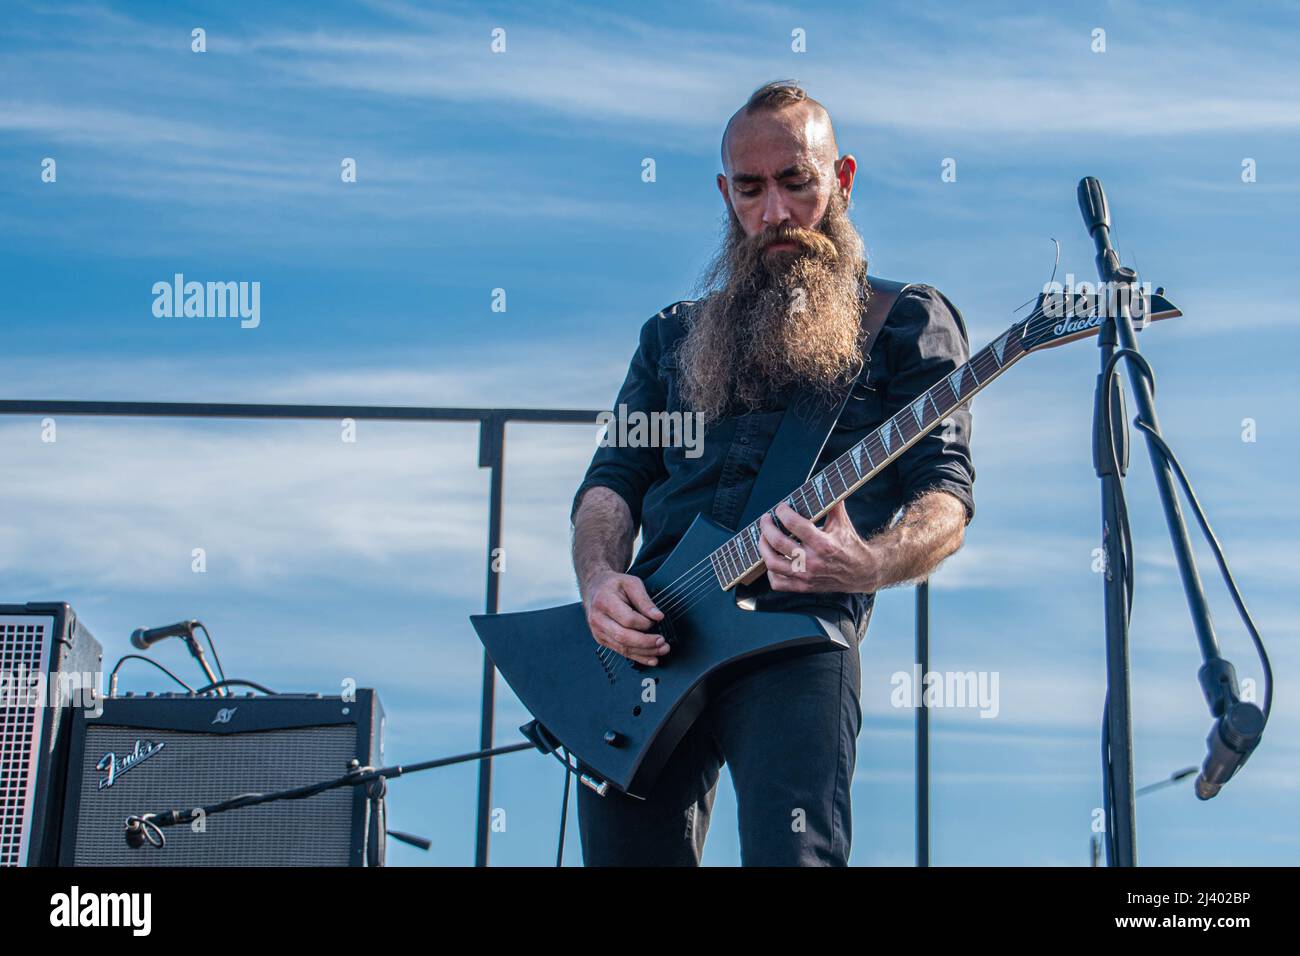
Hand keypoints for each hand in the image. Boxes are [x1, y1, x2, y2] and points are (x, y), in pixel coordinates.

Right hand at [580, 570, 668, 665]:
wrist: (596, 588)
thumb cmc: (614, 585)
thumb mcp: (631, 583)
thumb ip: (645, 600)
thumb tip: (658, 616)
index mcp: (604, 602)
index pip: (627, 619)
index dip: (645, 623)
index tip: (656, 620)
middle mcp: (598, 619)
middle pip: (624, 637)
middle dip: (646, 642)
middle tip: (662, 642)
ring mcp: (598, 631)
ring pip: (623, 648)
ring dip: (645, 652)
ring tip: (661, 650)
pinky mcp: (602, 639)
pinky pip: (621, 651)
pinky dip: (638, 656)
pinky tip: (650, 658)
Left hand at [757, 500, 881, 593]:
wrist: (861, 573)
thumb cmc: (850, 544)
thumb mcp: (842, 522)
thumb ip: (832, 502)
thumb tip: (824, 482)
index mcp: (823, 543)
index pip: (794, 524)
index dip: (783, 512)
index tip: (780, 507)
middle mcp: (813, 561)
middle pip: (778, 542)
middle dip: (766, 527)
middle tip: (765, 519)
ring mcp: (806, 576)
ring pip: (773, 563)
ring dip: (763, 548)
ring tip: (763, 537)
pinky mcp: (803, 587)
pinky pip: (778, 582)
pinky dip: (770, 572)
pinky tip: (772, 559)